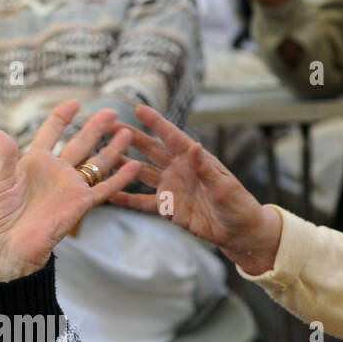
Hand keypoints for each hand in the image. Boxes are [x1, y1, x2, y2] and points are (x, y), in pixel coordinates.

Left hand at [0, 101, 138, 281]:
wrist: (5, 250)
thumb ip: (4, 159)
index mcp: (31, 163)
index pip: (50, 133)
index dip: (62, 117)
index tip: (74, 103)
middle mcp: (54, 172)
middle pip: (79, 143)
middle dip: (95, 127)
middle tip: (113, 112)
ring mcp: (69, 188)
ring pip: (96, 163)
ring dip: (112, 148)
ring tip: (128, 132)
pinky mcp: (79, 205)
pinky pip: (103, 189)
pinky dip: (119, 179)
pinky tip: (134, 166)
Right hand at [109, 105, 281, 274]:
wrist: (240, 232)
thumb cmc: (239, 205)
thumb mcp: (225, 186)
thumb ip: (206, 168)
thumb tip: (193, 145)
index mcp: (194, 159)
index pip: (172, 137)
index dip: (156, 123)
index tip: (139, 109)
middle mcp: (178, 170)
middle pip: (150, 150)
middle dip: (131, 137)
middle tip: (110, 126)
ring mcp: (171, 188)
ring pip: (141, 172)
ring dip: (123, 165)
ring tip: (103, 157)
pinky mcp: (167, 207)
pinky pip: (142, 202)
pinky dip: (126, 199)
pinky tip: (110, 194)